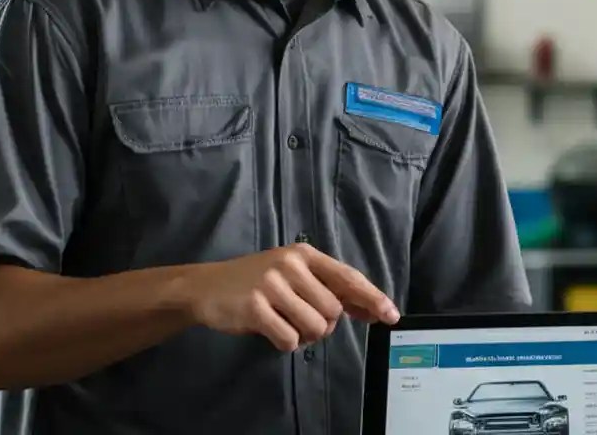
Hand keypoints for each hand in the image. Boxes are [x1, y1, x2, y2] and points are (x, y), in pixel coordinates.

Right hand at [187, 243, 399, 350]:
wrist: (205, 287)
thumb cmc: (255, 281)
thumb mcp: (292, 274)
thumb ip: (326, 287)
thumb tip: (369, 307)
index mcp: (305, 255)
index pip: (348, 277)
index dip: (372, 297)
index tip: (391, 315)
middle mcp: (291, 265)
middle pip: (333, 310)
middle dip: (324, 325)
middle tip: (302, 320)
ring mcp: (272, 285)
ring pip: (315, 327)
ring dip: (306, 336)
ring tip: (286, 324)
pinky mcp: (256, 308)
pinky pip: (290, 339)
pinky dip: (285, 342)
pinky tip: (270, 330)